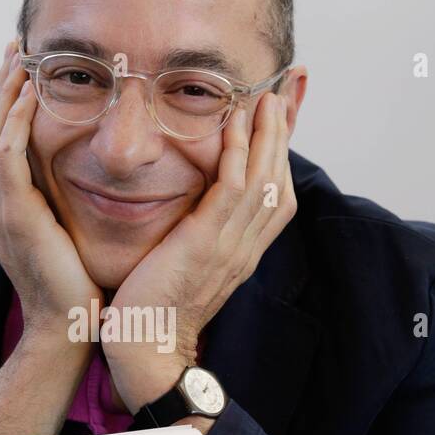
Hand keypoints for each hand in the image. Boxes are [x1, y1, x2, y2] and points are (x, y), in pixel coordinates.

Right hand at [0, 40, 100, 342]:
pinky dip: (17, 117)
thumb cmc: (75, 287)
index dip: (2, 107)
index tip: (21, 74)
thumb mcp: (64, 235)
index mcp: (0, 209)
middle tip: (16, 49)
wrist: (67, 326)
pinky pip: (7, 152)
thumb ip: (63, 204)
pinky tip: (32, 90)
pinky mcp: (14, 211)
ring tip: (22, 57)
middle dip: (1, 87)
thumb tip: (87, 176)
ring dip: (7, 90)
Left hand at [104, 92, 296, 411]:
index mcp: (244, 249)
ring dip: (269, 130)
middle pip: (279, 176)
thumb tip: (196, 207)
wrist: (145, 347)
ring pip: (263, 175)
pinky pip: (233, 187)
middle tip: (288, 86)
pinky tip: (236, 119)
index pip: (274, 190)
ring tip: (269, 91)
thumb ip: (198, 233)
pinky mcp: (208, 242)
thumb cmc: (155, 307)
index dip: (281, 149)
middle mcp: (247, 244)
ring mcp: (232, 244)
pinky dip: (238, 150)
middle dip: (286, 130)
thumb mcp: (186, 263)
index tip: (282, 111)